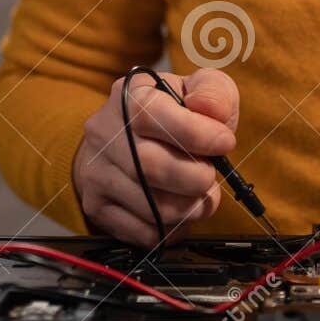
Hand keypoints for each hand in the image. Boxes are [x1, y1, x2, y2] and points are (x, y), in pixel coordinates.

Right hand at [71, 68, 238, 245]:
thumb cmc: (170, 114)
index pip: (152, 115)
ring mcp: (95, 172)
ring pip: (151, 206)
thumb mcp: (196, 88)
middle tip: (210, 175)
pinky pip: (143, 232)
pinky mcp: (97, 207)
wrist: (123, 138)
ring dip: (190, 207)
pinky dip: (173, 228)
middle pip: (151, 166)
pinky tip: (180, 211)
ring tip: (201, 196)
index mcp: (128, 96)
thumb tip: (213, 111)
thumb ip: (213, 92)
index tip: (224, 143)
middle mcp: (104, 133)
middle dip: (196, 177)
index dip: (197, 134)